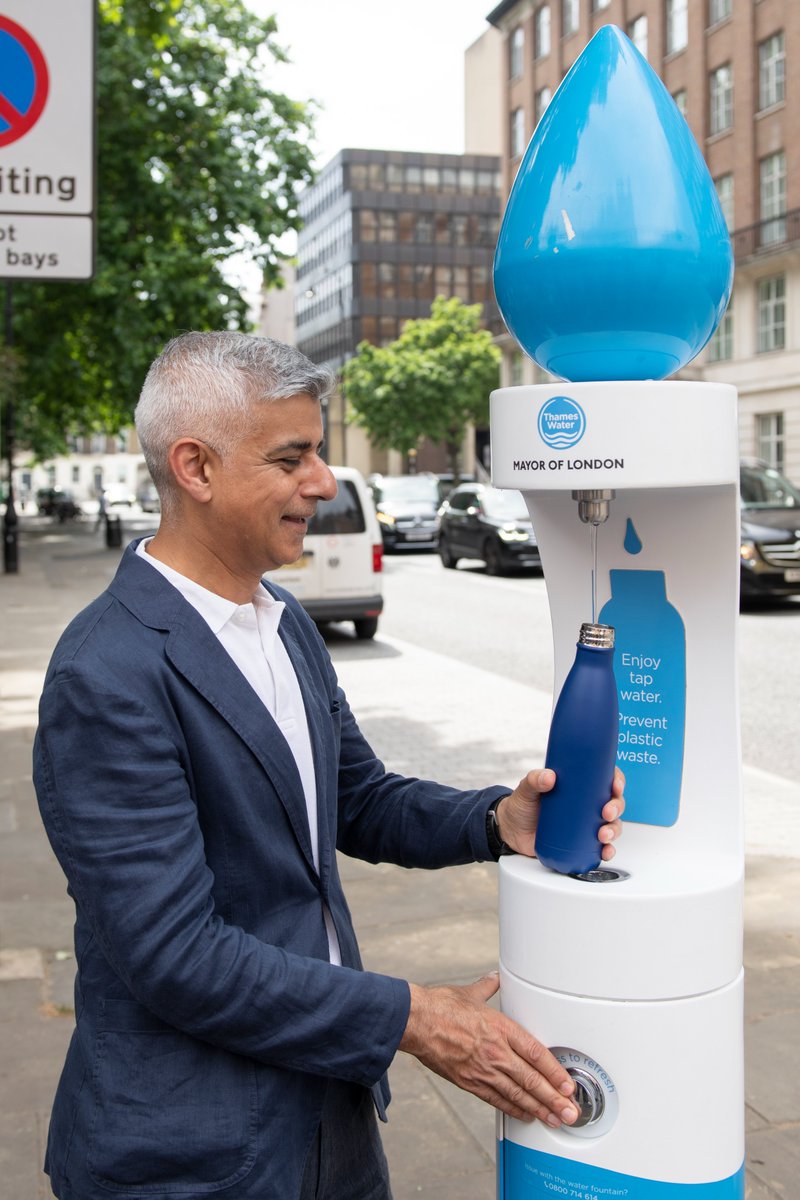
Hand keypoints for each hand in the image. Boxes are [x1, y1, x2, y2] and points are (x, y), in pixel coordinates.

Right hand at [399, 973, 578, 1125]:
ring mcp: (483, 1069)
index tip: (568, 1084)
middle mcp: (495, 1050)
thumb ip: (487, 988)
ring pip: (517, 1093)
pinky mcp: (469, 1081)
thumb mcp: (469, 993)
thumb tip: (494, 979)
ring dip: (539, 1108)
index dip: (555, 1072)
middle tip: (570, 1111)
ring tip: (555, 1119)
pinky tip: (525, 1115)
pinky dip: (513, 1109)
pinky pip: (496, 1099)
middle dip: (554, 1098)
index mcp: (500, 1027)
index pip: (536, 1053)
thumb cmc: (440, 1007)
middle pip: (531, 1079)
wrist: (416, 1022)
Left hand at [496, 767, 624, 858]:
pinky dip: (607, 850)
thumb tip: (549, 777)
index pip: (605, 779)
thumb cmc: (521, 806)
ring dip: (614, 830)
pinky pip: (601, 847)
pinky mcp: (581, 843)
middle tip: (606, 812)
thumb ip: (534, 780)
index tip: (615, 785)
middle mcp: (586, 804)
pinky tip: (605, 851)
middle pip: (613, 803)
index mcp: (578, 786)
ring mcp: (585, 824)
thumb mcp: (526, 789)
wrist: (510, 831)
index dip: (617, 780)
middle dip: (616, 807)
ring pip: (611, 825)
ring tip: (602, 835)